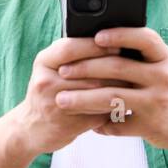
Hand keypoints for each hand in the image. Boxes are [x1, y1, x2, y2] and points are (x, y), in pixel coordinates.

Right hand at [10, 36, 134, 156]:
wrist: (31, 128)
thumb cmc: (49, 91)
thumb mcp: (51, 67)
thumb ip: (74, 53)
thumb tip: (111, 39)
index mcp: (43, 62)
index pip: (71, 47)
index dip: (97, 45)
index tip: (118, 44)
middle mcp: (45, 82)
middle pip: (89, 71)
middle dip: (115, 68)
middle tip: (135, 64)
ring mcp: (56, 105)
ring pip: (97, 93)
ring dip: (119, 87)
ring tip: (134, 82)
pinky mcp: (68, 125)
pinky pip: (98, 113)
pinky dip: (114, 107)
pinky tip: (125, 102)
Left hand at [56, 27, 167, 152]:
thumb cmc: (164, 90)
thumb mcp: (158, 67)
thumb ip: (135, 56)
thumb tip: (93, 40)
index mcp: (163, 57)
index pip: (143, 38)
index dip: (120, 35)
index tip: (95, 36)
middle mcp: (163, 76)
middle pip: (119, 67)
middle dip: (86, 68)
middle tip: (63, 71)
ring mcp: (157, 102)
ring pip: (113, 97)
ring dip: (83, 99)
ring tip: (62, 100)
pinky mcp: (150, 125)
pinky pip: (118, 124)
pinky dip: (99, 124)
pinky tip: (86, 124)